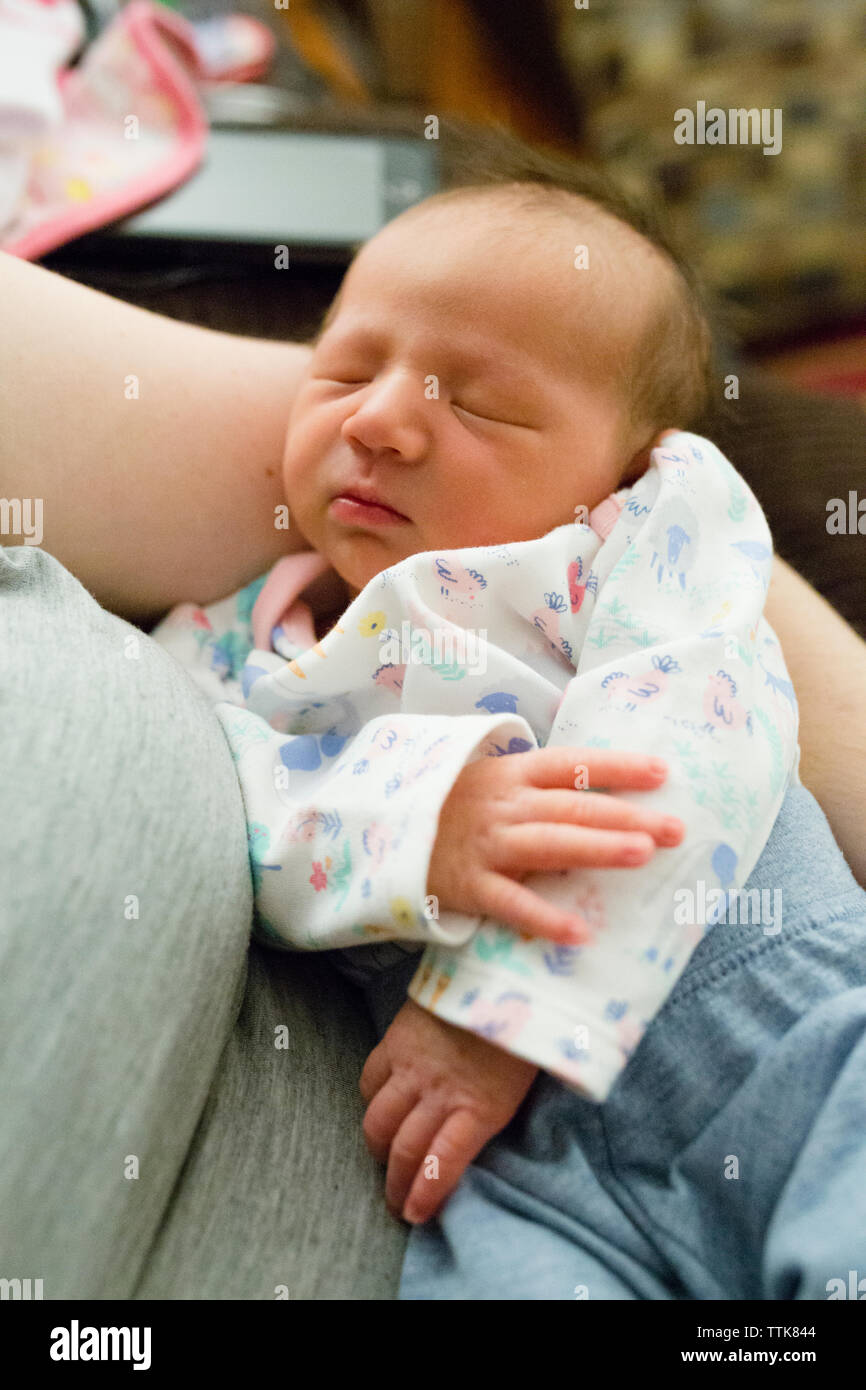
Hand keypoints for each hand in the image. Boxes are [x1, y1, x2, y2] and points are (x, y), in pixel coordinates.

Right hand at [360, 997, 537, 1224]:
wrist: (507, 971)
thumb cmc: (523, 1032)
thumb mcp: (519, 1087)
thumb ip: (488, 1117)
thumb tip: (462, 1146)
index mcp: (481, 1107)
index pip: (442, 1164)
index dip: (424, 1195)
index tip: (415, 1215)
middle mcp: (442, 1092)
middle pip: (406, 1150)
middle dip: (396, 1184)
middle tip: (395, 1202)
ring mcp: (414, 1066)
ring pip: (378, 1121)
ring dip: (377, 1148)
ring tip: (382, 1158)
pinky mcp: (397, 1040)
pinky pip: (370, 1079)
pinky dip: (370, 1100)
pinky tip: (378, 1107)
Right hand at [427, 746, 683, 944]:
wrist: (380, 833)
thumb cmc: (450, 810)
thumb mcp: (490, 783)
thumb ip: (538, 789)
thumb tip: (604, 798)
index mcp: (512, 774)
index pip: (572, 764)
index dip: (617, 767)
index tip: (663, 773)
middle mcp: (504, 805)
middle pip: (573, 807)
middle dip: (627, 815)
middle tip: (674, 828)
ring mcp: (486, 844)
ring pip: (550, 844)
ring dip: (598, 847)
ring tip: (643, 855)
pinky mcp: (468, 885)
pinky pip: (512, 903)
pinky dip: (545, 918)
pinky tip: (581, 932)